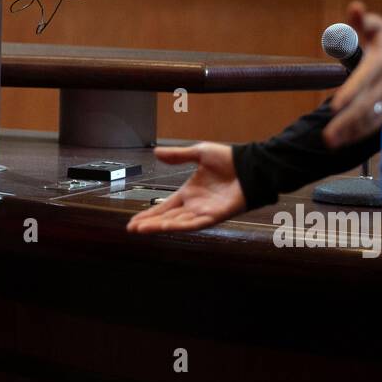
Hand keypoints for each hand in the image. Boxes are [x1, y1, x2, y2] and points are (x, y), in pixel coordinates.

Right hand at [126, 142, 245, 233]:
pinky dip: (179, 226)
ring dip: (160, 226)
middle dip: (149, 224)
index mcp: (189, 193)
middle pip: (167, 218)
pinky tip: (166, 227)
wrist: (250, 166)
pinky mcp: (215, 216)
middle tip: (131, 229)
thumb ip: (178, 156)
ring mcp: (204, 212)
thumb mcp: (199, 153)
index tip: (134, 221)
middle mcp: (194, 206)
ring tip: (142, 229)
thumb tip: (156, 153)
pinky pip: (194, 223)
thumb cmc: (229, 160)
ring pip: (177, 223)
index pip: (164, 206)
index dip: (149, 214)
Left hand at [322, 0, 381, 148]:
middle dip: (347, 120)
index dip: (351, 92)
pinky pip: (376, 124)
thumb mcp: (377, 27)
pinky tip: (341, 142)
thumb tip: (355, 7)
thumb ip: (362, 20)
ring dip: (351, 132)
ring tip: (329, 142)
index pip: (365, 79)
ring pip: (372, 118)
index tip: (335, 105)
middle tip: (327, 134)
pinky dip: (359, 133)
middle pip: (368, 105)